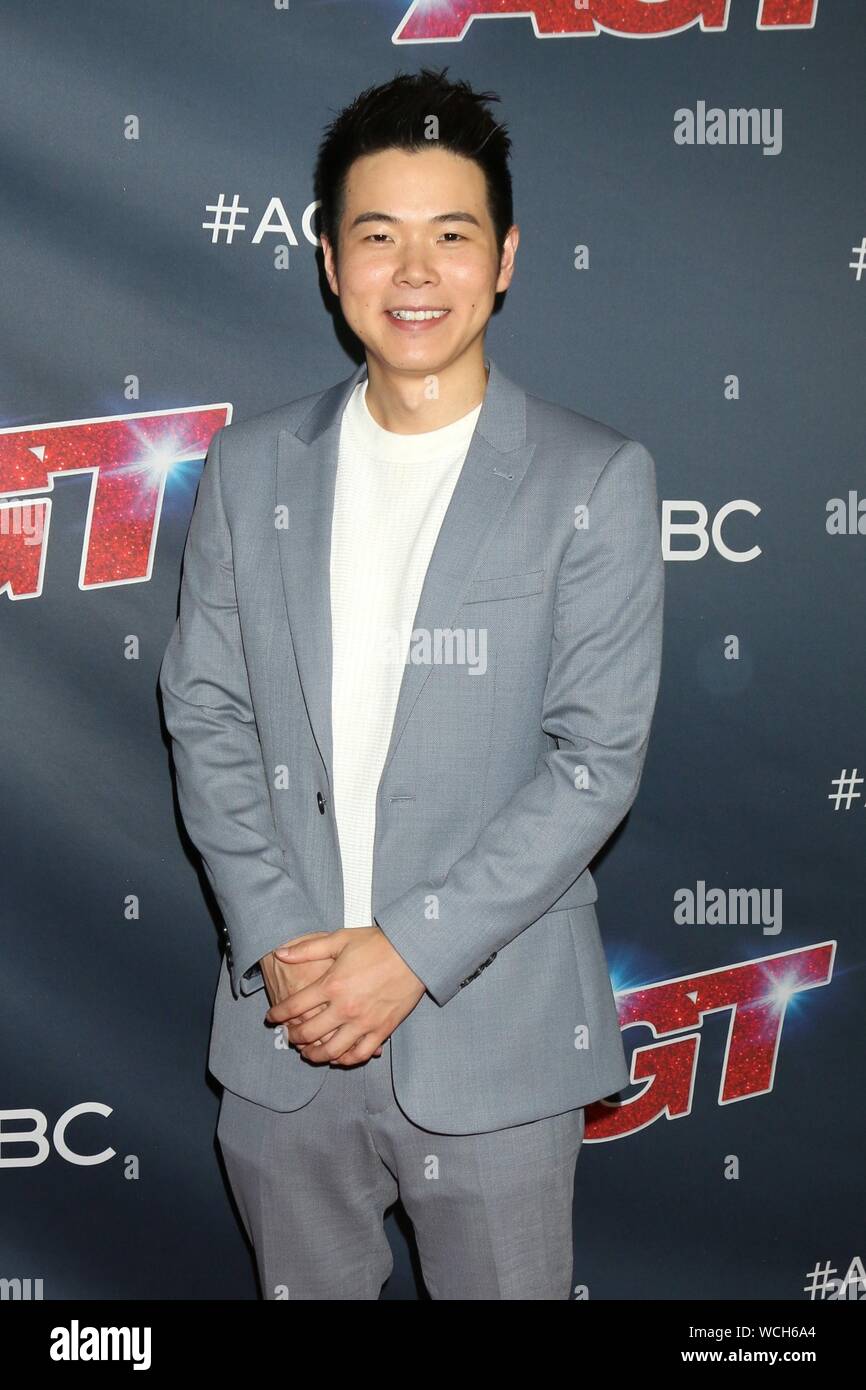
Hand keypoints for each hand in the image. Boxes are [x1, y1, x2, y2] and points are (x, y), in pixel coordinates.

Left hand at [265, 925, 425, 1065]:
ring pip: (331, 1051)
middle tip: (289, 1037)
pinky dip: (345, 1059)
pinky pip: (360, 1054)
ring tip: (308, 1053)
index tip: (272, 1018)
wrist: (415, 951)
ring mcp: (363, 1022)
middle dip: (293, 1037)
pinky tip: (338, 1057)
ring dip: (314, 1055)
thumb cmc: (378, 943)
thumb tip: (280, 954)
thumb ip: (308, 948)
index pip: (294, 1007)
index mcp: (331, 985)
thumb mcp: (340, 939)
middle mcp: (344, 1008)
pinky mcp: (382, 1030)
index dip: (278, 1015)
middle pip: (308, 1033)